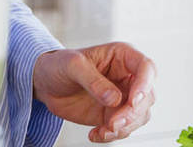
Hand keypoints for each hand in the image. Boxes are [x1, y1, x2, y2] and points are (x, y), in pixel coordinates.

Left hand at [32, 42, 156, 142]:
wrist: (46, 83)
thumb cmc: (59, 65)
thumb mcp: (72, 65)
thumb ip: (93, 80)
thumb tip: (114, 99)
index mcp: (122, 56)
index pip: (146, 67)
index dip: (145, 84)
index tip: (133, 101)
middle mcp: (127, 76)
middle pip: (146, 96)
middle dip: (132, 113)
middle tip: (112, 123)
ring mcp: (122, 96)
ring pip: (140, 115)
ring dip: (125, 127)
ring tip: (103, 131)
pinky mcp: (114, 114)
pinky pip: (123, 129)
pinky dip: (112, 135)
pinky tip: (95, 134)